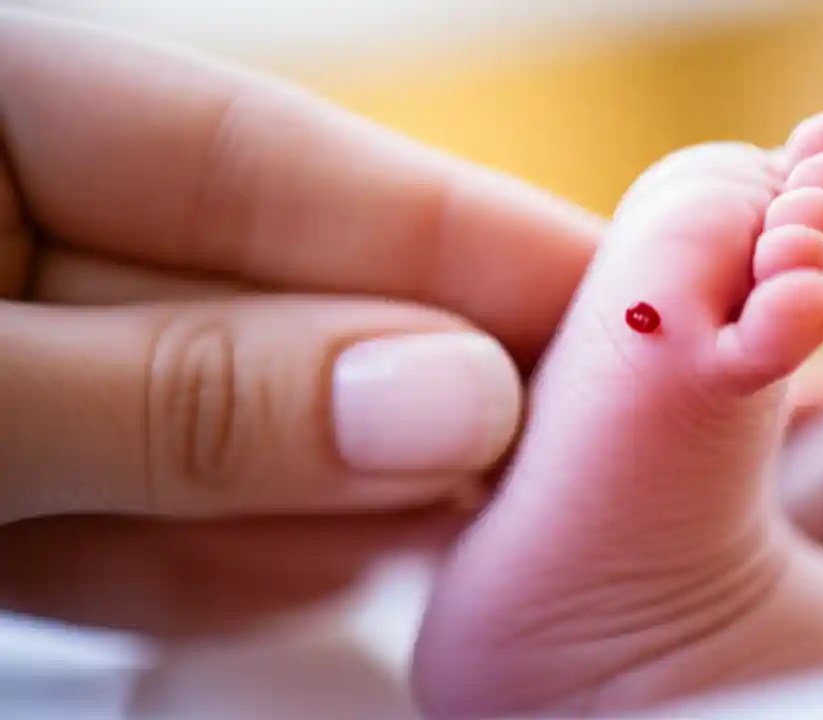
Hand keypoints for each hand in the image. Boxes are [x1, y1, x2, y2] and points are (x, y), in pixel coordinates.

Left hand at [0, 9, 598, 632]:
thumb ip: (197, 396)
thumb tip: (459, 397)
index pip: (255, 150)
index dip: (447, 231)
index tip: (611, 301)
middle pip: (252, 292)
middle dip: (404, 386)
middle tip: (560, 457)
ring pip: (209, 411)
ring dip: (326, 489)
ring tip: (450, 538)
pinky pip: (126, 505)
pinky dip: (209, 558)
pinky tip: (295, 580)